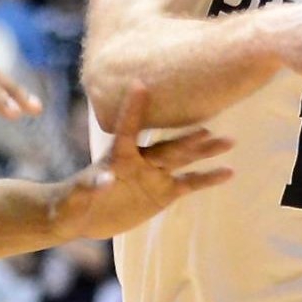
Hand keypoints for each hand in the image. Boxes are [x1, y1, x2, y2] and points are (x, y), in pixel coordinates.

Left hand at [51, 86, 232, 238]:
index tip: (140, 84)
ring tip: (229, 141)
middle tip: (208, 128)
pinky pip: (190, 183)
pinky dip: (208, 178)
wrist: (82, 217)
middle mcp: (141, 160)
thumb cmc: (73, 203)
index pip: (127, 129)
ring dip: (205, 151)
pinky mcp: (164, 192)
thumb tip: (107, 178)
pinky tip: (229, 172)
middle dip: (187, 139)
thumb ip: (89, 187)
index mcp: (118, 156)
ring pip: (184, 160)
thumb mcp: (75, 198)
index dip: (133, 109)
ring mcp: (155, 175)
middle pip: (168, 147)